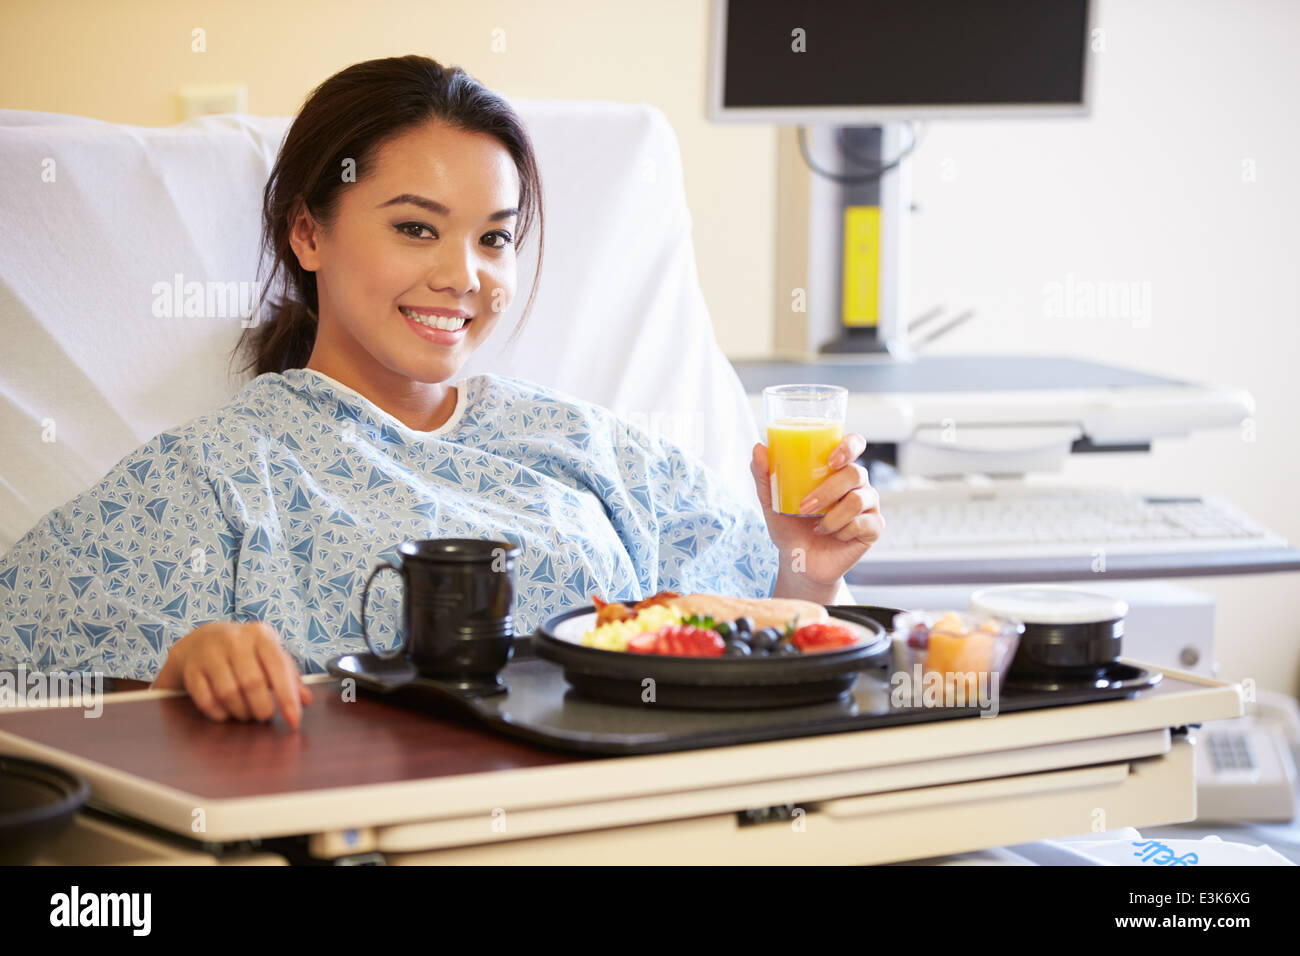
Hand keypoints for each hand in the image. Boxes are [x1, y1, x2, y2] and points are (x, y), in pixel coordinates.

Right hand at [151, 621, 312, 728]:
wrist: (201, 640)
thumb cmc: (245, 652)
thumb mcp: (270, 655)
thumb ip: (290, 676)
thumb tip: (306, 700)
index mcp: (260, 635)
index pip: (278, 666)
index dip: (287, 696)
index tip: (294, 721)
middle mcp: (234, 640)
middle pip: (252, 683)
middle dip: (262, 708)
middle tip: (265, 716)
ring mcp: (209, 654)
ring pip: (228, 693)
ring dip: (241, 712)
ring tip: (247, 714)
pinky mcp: (191, 670)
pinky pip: (207, 700)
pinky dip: (220, 714)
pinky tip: (227, 713)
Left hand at [750, 432, 883, 589]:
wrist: (799, 563)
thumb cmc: (790, 527)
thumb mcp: (772, 502)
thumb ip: (765, 476)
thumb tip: (758, 448)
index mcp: (836, 469)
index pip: (854, 444)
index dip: (849, 446)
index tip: (831, 459)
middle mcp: (856, 483)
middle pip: (855, 473)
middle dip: (828, 490)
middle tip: (805, 506)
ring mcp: (868, 505)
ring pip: (857, 500)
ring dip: (832, 516)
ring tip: (815, 526)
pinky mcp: (873, 528)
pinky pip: (863, 524)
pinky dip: (842, 531)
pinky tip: (832, 536)